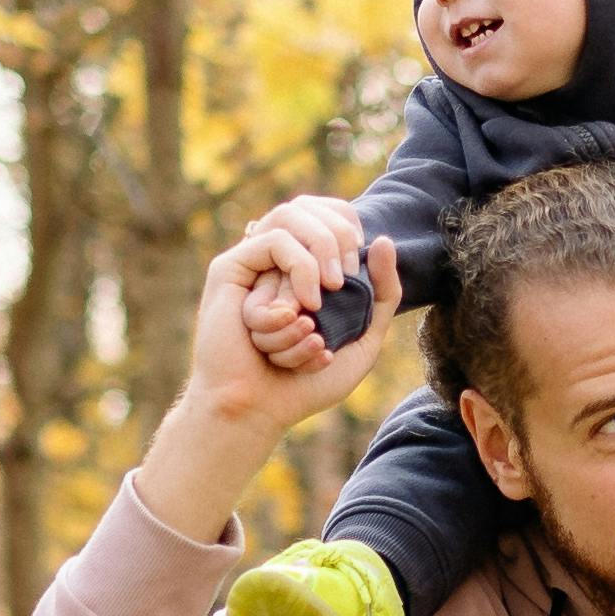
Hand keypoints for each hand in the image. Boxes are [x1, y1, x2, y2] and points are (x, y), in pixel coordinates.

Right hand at [135, 203, 398, 541]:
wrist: (261, 408)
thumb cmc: (306, 382)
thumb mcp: (363, 338)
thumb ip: (382, 293)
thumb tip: (384, 240)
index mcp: (304, 269)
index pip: (331, 213)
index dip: (350, 228)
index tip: (357, 273)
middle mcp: (276, 259)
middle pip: (312, 207)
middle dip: (338, 242)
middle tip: (341, 287)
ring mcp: (251, 260)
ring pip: (292, 219)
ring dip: (316, 261)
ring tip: (318, 308)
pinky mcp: (229, 268)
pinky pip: (273, 242)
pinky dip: (295, 275)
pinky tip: (298, 316)